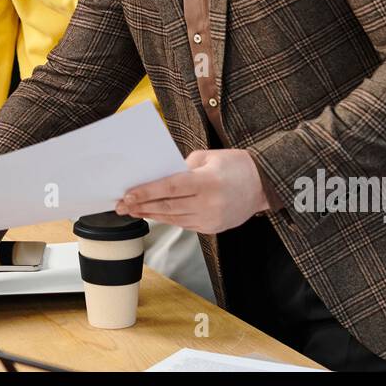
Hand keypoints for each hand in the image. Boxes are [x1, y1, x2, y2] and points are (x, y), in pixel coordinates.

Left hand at [115, 149, 270, 234]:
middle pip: (168, 207)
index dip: (146, 193)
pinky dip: (168, 218)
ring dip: (151, 214)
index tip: (127, 195)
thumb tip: (158, 178)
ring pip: (174, 218)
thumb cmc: (235, 165)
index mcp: (208, 182)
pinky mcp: (212, 228)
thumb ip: (182, 167)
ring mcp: (211, 219)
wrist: (264, 184)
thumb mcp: (208, 157)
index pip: (170, 188)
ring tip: (133, 210)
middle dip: (141, 206)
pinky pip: (184, 224)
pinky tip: (154, 214)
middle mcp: (210, 204)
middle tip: (121, 205)